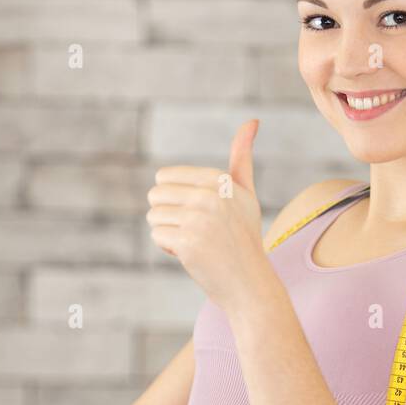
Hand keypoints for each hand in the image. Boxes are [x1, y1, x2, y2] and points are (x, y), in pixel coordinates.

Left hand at [146, 118, 273, 312]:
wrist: (249, 283)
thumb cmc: (244, 238)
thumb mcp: (245, 195)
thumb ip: (242, 159)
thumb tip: (251, 122)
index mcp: (220, 180)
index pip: (165, 177)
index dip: (176, 199)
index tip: (201, 215)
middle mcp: (210, 196)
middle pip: (155, 194)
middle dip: (168, 214)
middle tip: (195, 230)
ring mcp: (198, 219)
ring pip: (154, 216)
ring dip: (167, 232)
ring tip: (195, 242)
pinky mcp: (187, 243)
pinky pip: (157, 235)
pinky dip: (168, 248)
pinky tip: (191, 255)